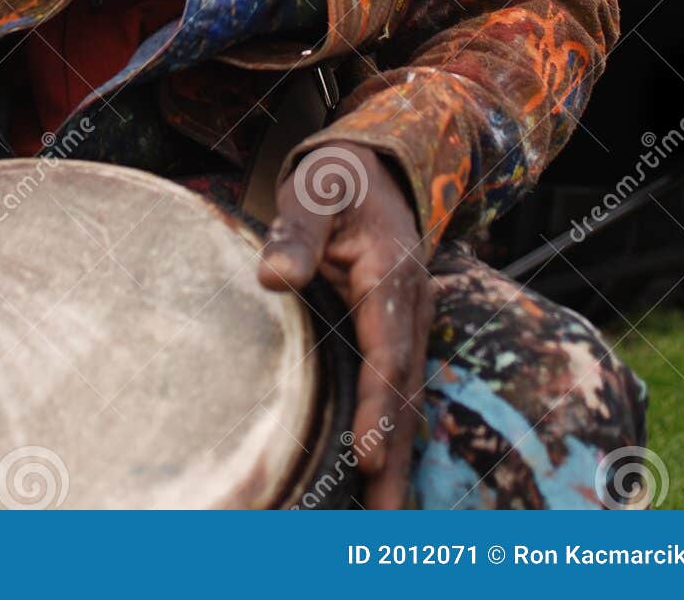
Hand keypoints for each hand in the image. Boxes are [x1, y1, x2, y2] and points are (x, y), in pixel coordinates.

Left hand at [258, 143, 432, 508]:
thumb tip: (273, 278)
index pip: (386, 350)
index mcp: (390, 273)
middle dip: (395, 453)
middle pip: (405, 387)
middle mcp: (410, 303)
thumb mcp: (312, 192)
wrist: (371, 164)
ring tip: (384, 515)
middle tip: (383, 518)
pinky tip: (381, 471)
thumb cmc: (336, 179)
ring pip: (408, 393)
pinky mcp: (398, 329)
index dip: (378, 406)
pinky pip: (399, 384)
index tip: (364, 454)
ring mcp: (410, 318)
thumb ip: (293, 233)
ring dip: (399, 453)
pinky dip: (394, 430)